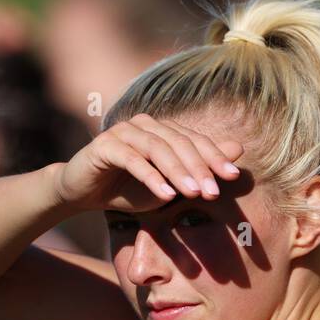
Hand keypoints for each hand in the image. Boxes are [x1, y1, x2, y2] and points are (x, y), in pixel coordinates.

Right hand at [54, 115, 244, 212]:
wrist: (81, 194)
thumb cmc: (126, 189)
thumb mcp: (168, 185)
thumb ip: (197, 169)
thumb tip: (239, 149)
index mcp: (161, 129)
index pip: (193, 140)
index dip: (214, 156)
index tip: (232, 176)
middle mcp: (144, 124)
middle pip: (179, 142)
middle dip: (199, 167)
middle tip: (214, 191)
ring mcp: (123, 131)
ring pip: (158, 149)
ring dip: (178, 172)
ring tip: (194, 194)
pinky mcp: (104, 145)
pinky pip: (132, 160)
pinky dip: (150, 177)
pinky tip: (165, 195)